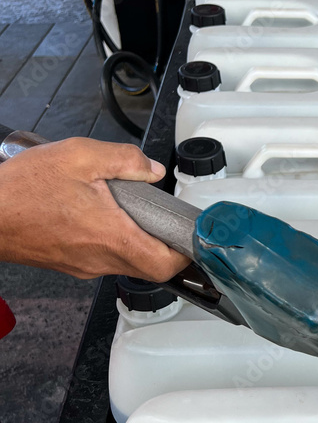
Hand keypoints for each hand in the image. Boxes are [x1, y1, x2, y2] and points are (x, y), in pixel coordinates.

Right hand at [0, 137, 189, 281]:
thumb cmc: (22, 190)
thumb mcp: (81, 156)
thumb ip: (125, 160)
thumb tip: (151, 170)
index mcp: (110, 237)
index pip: (164, 265)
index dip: (184, 254)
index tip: (191, 238)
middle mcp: (98, 260)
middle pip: (149, 266)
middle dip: (163, 243)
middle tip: (164, 218)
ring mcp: (82, 266)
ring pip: (125, 261)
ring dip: (135, 238)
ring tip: (127, 209)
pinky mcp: (68, 263)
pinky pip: (102, 257)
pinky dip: (112, 238)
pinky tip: (99, 214)